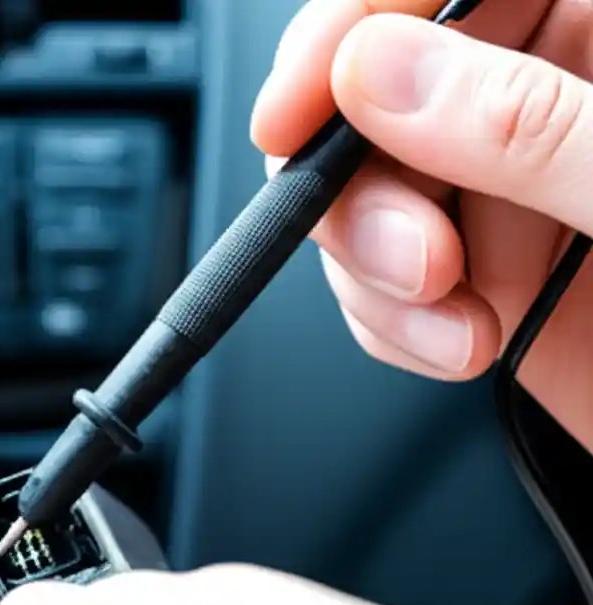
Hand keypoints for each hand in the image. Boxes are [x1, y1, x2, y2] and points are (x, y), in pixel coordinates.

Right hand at [252, 0, 592, 451]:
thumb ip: (522, 125)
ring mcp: (507, 190)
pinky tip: (460, 343)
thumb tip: (376, 75)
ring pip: (355, 195)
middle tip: (410, 257)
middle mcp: (541, 99)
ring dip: (374, 272)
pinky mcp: (486, 272)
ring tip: (453, 320)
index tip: (293, 111)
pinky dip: (392, 324)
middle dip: (355, 187)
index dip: (344, 30)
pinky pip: (379, 279)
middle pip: (367, 95)